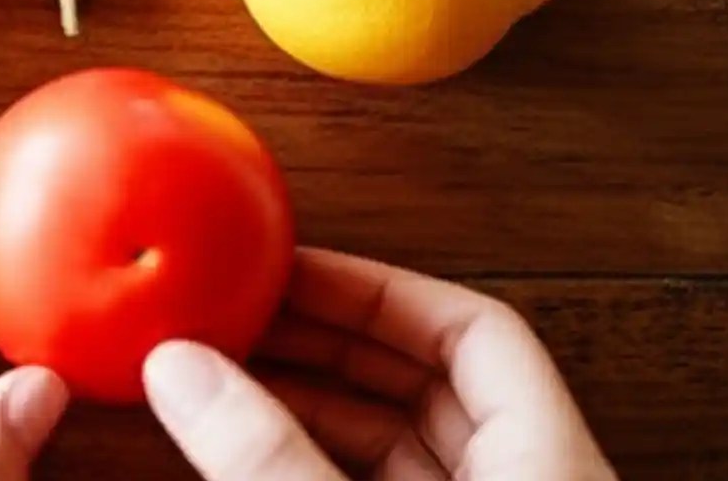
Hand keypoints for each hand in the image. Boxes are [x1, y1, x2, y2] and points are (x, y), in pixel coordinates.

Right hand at [143, 248, 616, 479]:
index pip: (476, 330)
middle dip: (325, 338)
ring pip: (392, 437)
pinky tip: (248, 445)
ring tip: (227, 372)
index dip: (380, 288)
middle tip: (242, 309)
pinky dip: (310, 458)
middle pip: (425, 376)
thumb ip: (272, 456)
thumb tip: (183, 367)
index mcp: (545, 460)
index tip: (294, 267)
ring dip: (308, 401)